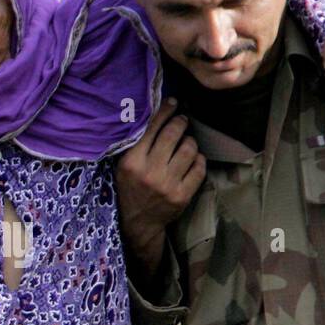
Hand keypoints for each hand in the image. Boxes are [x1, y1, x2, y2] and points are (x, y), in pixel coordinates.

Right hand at [115, 98, 206, 279]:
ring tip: (187, 143)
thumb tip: (158, 115)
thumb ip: (138, 143)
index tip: (174, 102)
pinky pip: (199, 168)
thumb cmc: (130, 188)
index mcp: (132, 162)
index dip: (165, 111)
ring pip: (189, 149)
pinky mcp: (182, 195)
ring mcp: (168, 184)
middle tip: (183, 120)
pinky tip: (193, 160)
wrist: (138, 223)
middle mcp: (150, 171)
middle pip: (173, 134)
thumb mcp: (125, 165)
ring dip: (190, 142)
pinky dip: (199, 160)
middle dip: (181, 122)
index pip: (152, 128)